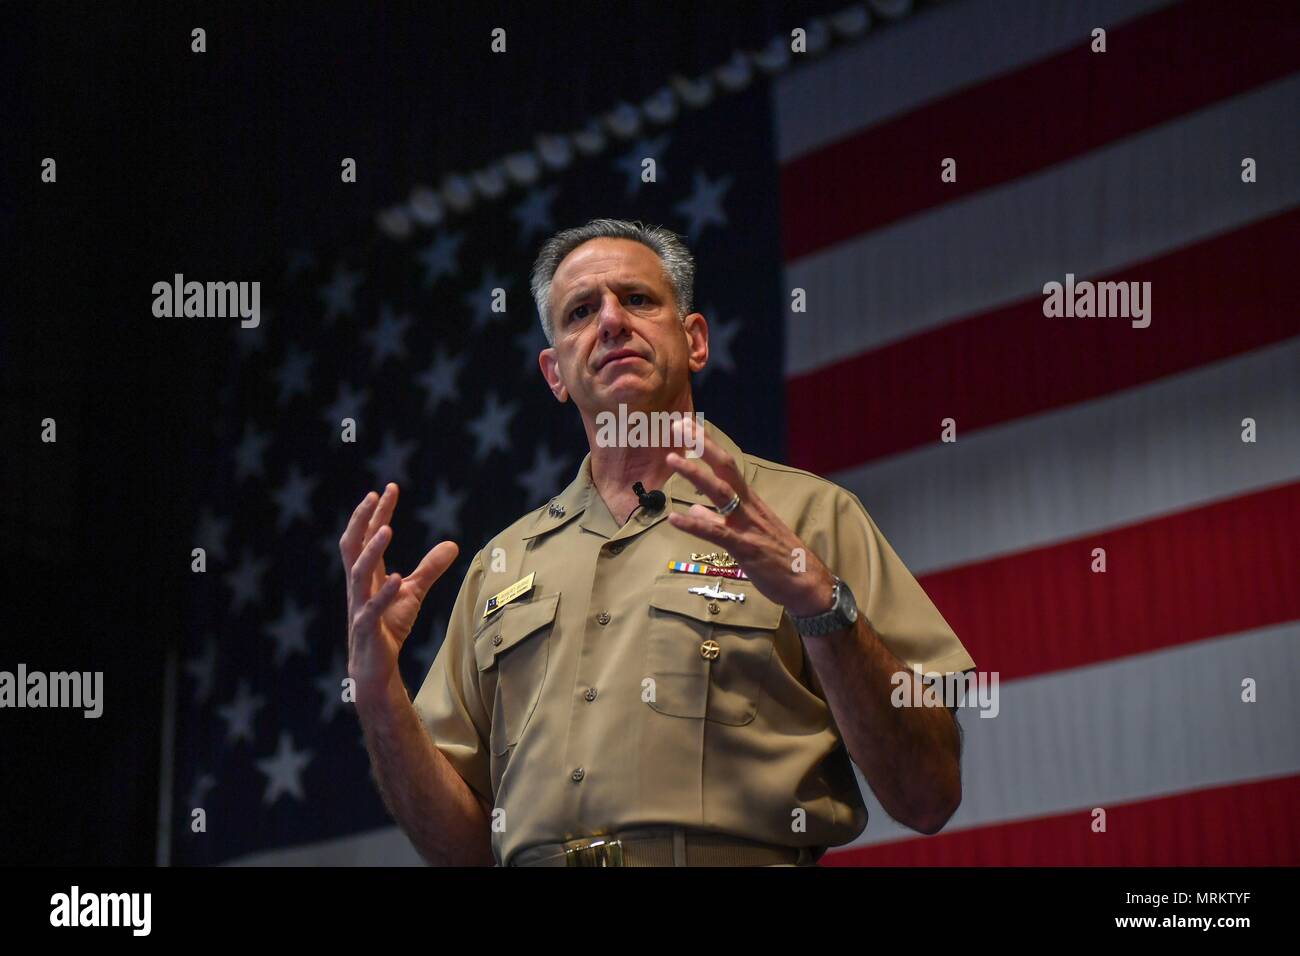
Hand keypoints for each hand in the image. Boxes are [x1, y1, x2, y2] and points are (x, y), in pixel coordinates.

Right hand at [339, 482, 458, 705]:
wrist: (374, 667)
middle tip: (374, 496)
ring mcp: (360, 605)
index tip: (388, 488)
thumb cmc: (388, 627)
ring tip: (387, 530)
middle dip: (362, 520)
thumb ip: (429, 568)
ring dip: (372, 551)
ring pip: (358, 573)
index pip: (368, 536)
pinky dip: (383, 593)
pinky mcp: (367, 628)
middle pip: (353, 546)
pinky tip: (395, 578)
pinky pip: (372, 608)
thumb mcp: (413, 593)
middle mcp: (358, 585)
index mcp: (366, 574)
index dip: (377, 513)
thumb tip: (453, 544)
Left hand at [664, 419, 834, 616]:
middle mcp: (749, 507)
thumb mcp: (747, 535)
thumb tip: (694, 510)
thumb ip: (719, 521)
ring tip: (672, 459)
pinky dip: (694, 525)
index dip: (707, 445)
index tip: (688, 426)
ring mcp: (747, 526)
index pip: (727, 466)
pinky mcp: (745, 548)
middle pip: (725, 468)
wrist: (807, 582)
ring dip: (695, 474)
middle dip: (703, 445)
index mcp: (750, 502)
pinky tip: (674, 518)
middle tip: (680, 424)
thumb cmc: (780, 559)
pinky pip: (717, 533)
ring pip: (721, 493)